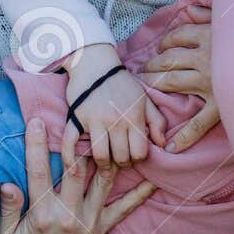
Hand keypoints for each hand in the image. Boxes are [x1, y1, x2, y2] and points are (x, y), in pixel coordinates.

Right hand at [0, 117, 154, 233]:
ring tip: (116, 132)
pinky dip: (138, 194)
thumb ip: (7, 210)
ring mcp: (88, 222)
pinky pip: (123, 209)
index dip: (37, 145)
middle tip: (83, 117)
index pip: (38, 172)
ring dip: (109, 157)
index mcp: (41, 215)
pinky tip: (152, 179)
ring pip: (102, 183)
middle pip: (76, 171)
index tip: (37, 121)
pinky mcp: (101, 229)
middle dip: (78, 142)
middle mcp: (68, 216)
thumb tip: (6, 184)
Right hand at [64, 43, 163, 166]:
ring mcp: (94, 120)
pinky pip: (70, 142)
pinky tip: (73, 170)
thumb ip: (157, 121)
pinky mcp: (76, 118)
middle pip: (120, 157)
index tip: (134, 155)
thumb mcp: (144, 98)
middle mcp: (115, 120)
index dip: (138, 158)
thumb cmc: (122, 83)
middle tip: (120, 159)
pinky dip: (70, 158)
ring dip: (103, 165)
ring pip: (100, 155)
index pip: (139, 152)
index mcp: (134, 116)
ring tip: (105, 165)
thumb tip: (163, 144)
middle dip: (122, 162)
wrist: (96, 63)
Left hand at [145, 8, 217, 152]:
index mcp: (209, 36)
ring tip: (145, 87)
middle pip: (168, 59)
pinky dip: (185, 136)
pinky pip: (199, 123)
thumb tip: (189, 9)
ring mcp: (210, 83)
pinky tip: (171, 147)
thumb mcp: (233, 20)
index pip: (177, 36)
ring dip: (155, 84)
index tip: (161, 47)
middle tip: (144, 69)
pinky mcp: (220, 105)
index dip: (165, 41)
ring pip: (172, 82)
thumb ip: (209, 13)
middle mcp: (205, 59)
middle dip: (153, 64)